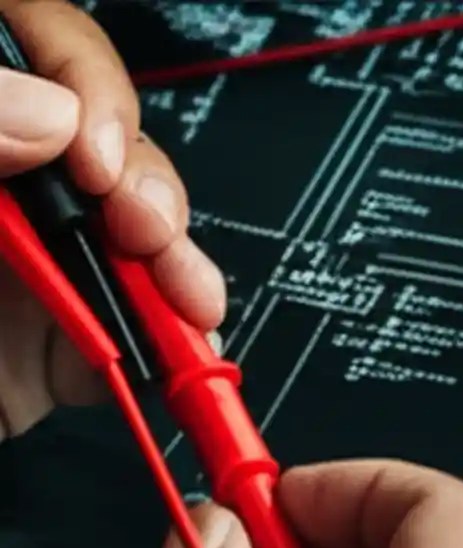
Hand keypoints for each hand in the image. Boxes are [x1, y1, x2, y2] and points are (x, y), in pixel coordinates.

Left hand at [0, 0, 223, 437]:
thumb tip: (44, 117)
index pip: (33, 47)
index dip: (82, 81)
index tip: (86, 149)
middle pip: (98, 135)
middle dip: (137, 176)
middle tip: (140, 222)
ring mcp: (27, 257)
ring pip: (128, 227)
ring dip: (169, 255)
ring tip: (185, 288)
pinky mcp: (49, 335)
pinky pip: (128, 317)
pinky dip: (167, 329)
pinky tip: (184, 328)